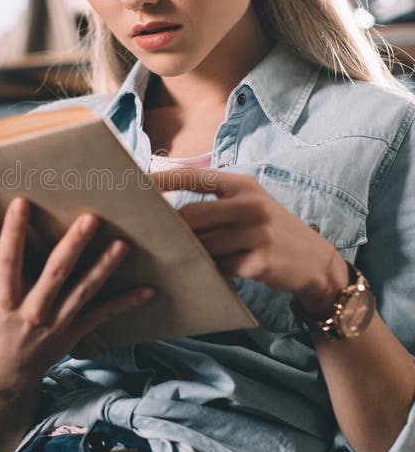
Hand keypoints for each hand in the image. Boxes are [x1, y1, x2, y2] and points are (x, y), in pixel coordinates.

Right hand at [0, 198, 154, 392]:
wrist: (6, 375)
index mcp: (3, 297)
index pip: (7, 261)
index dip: (12, 232)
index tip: (21, 202)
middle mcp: (31, 311)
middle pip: (54, 275)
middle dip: (72, 248)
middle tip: (91, 218)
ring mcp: (57, 323)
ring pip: (83, 293)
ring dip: (104, 269)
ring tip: (123, 245)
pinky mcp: (76, 332)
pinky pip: (103, 316)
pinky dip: (126, 303)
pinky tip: (149, 289)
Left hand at [151, 167, 348, 312]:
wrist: (315, 261)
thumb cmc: (270, 230)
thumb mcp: (250, 204)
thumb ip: (215, 202)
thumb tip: (167, 210)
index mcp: (244, 185)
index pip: (195, 177)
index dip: (164, 180)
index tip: (137, 184)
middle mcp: (251, 205)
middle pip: (191, 217)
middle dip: (172, 230)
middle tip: (154, 238)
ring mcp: (257, 234)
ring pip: (203, 245)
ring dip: (190, 254)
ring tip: (182, 258)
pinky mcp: (259, 263)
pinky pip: (219, 267)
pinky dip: (209, 271)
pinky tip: (208, 273)